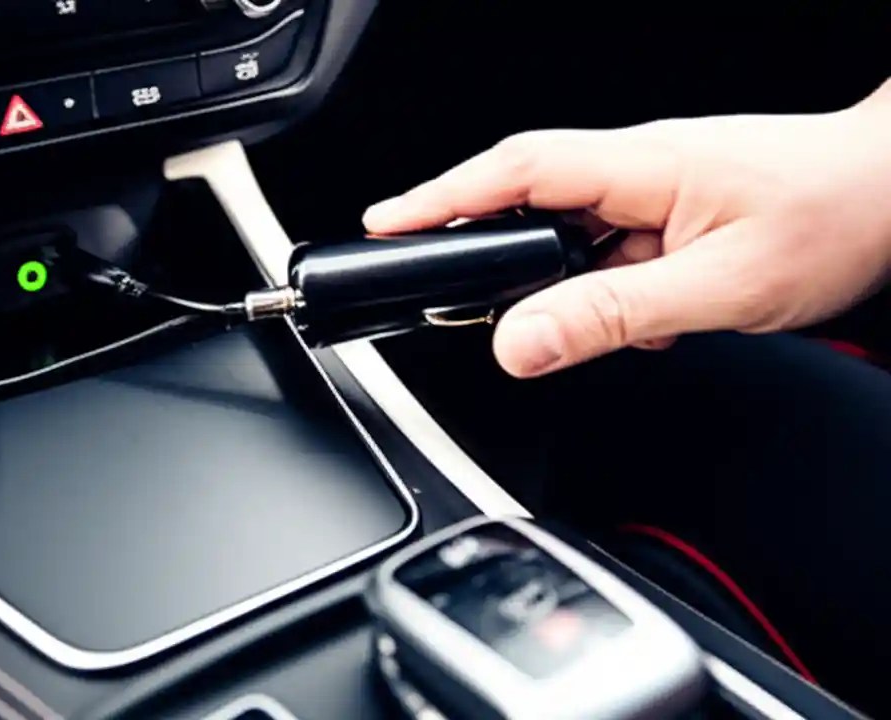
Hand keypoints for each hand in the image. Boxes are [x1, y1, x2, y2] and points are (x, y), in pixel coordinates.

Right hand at [364, 79, 890, 377]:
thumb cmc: (835, 217)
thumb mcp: (717, 286)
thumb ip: (611, 315)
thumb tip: (522, 341)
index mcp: (639, 168)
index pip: (512, 174)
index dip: (439, 199)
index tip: (385, 225)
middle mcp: (638, 170)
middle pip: (523, 196)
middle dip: (469, 236)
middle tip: (428, 280)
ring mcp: (655, 190)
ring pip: (567, 231)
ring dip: (543, 275)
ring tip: (543, 321)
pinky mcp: (673, 213)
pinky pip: (608, 248)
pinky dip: (594, 287)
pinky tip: (619, 321)